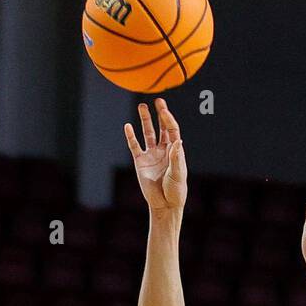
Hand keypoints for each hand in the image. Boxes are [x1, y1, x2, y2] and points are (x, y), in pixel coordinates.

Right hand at [124, 98, 186, 213]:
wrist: (164, 205)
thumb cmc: (175, 190)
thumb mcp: (178, 173)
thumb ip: (176, 157)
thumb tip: (178, 140)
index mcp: (175, 150)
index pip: (172, 130)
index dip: (168, 119)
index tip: (163, 110)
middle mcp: (163, 150)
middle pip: (161, 128)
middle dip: (160, 114)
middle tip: (158, 101)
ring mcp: (151, 155)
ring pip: (147, 133)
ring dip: (145, 120)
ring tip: (142, 106)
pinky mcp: (141, 162)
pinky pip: (134, 146)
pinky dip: (131, 136)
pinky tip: (127, 126)